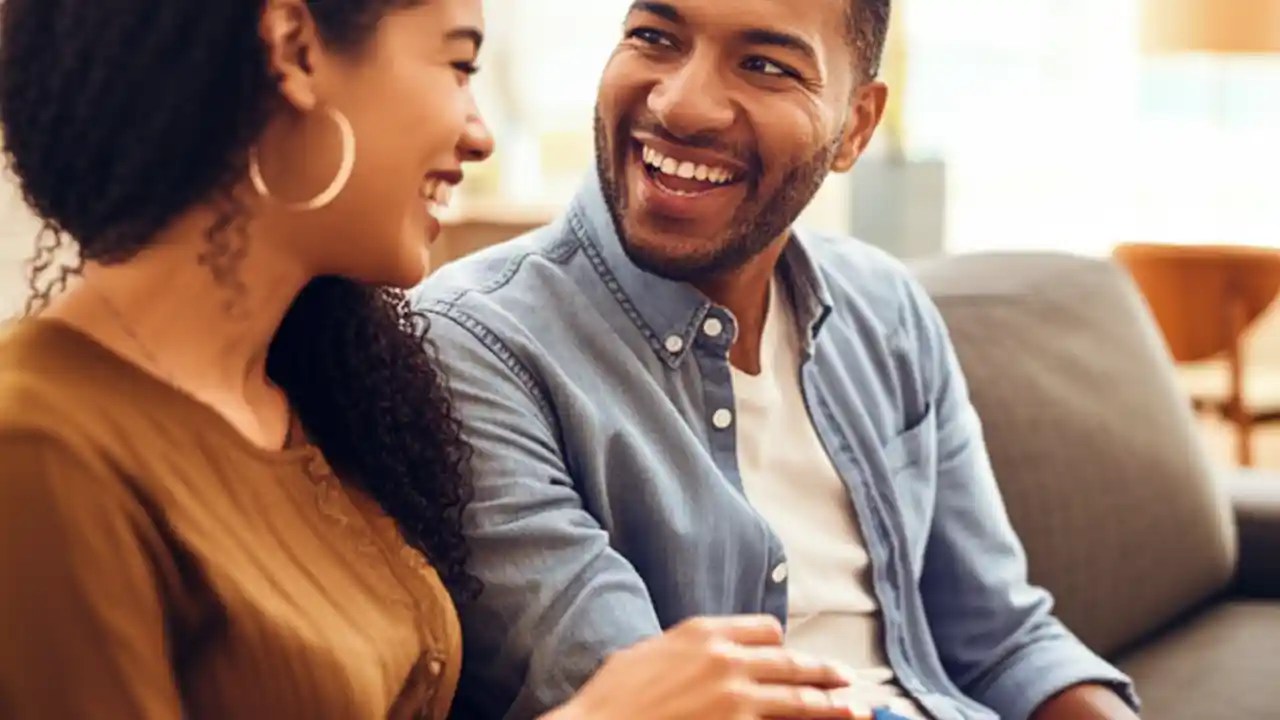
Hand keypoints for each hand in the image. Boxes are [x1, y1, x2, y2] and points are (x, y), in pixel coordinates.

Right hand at [544, 615, 863, 719]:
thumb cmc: (612, 700)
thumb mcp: (646, 656)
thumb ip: (681, 652)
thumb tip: (697, 658)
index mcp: (701, 632)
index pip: (762, 630)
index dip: (779, 645)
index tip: (787, 655)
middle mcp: (725, 658)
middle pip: (789, 662)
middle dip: (822, 672)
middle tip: (846, 679)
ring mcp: (735, 695)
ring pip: (797, 697)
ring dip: (830, 703)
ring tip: (854, 709)